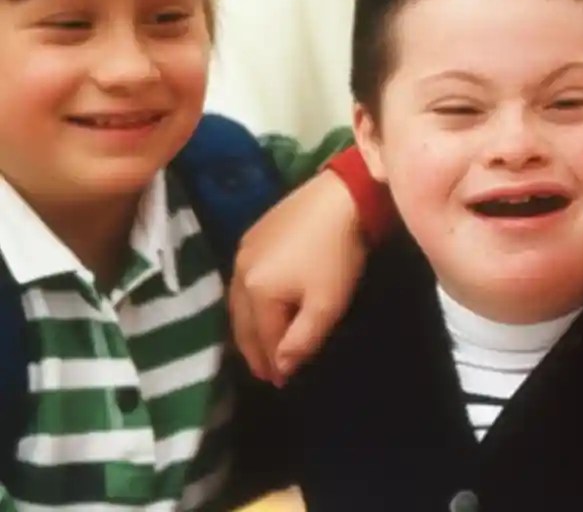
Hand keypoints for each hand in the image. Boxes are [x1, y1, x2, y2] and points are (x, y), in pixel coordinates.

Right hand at [228, 170, 366, 385]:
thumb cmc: (337, 254)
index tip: (281, 384)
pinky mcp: (252, 235)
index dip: (273, 364)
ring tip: (260, 346)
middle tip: (265, 373)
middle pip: (243, 324)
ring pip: (239, 303)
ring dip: (248, 328)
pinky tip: (260, 306)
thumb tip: (281, 368)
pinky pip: (243, 280)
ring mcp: (242, 252)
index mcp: (257, 293)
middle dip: (253, 351)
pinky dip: (250, 302)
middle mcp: (240, 273)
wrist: (343, 197)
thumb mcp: (326, 304)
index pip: (263, 339)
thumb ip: (302, 339)